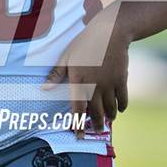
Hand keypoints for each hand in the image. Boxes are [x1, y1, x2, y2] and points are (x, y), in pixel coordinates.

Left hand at [43, 11, 129, 137]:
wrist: (111, 32)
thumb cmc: (85, 43)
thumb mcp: (66, 56)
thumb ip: (56, 74)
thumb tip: (43, 88)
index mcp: (79, 82)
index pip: (78, 108)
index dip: (78, 123)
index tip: (78, 134)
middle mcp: (95, 87)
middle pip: (96, 112)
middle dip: (95, 125)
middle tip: (95, 132)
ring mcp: (110, 84)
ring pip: (110, 108)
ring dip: (109, 117)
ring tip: (107, 122)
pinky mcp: (121, 80)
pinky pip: (123, 99)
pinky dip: (122, 106)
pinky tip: (119, 109)